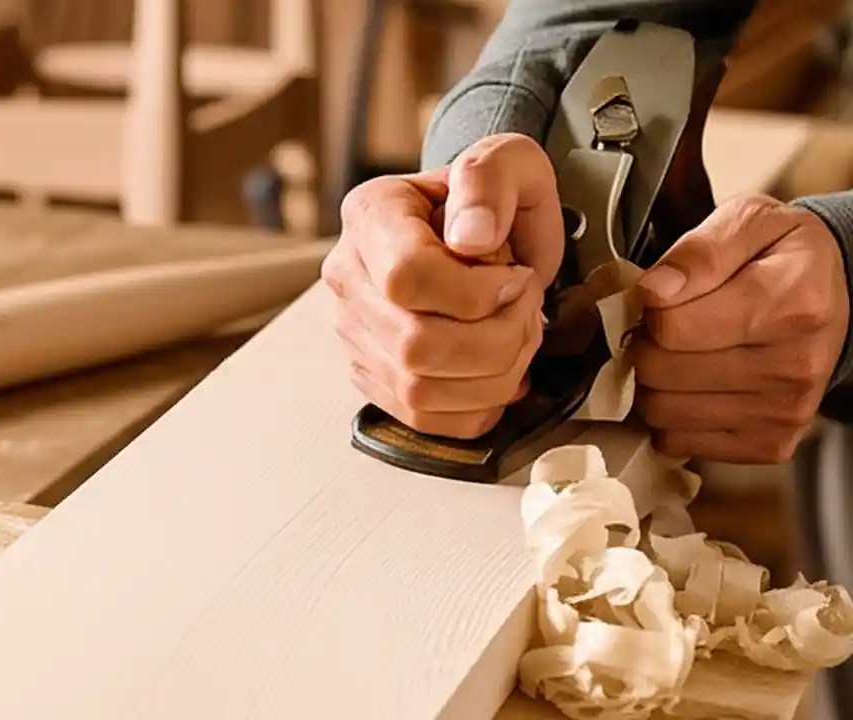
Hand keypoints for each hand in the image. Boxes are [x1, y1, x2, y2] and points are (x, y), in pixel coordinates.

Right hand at [322, 133, 563, 437]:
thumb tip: (472, 238)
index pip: (406, 276)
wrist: (476, 226)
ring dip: (494, 376)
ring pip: (420, 391)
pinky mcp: (373, 374)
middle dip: (496, 340)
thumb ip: (489, 181)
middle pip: (415, 345)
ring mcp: (355, 332)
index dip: (475, 292)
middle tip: (526, 311)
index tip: (515, 278)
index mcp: (370, 216)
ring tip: (517, 338)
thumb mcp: (507, 162)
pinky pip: (424, 419)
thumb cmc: (491, 198)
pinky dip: (477, 407)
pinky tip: (499, 373)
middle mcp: (348, 277)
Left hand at [634, 195, 849, 462]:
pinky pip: (679, 442)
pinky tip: (691, 388)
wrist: (832, 294)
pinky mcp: (770, 444)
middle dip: (644, 345)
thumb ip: (697, 252)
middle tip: (662, 327)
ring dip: (652, 384)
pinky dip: (671, 417)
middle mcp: (793, 365)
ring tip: (677, 355)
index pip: (671, 327)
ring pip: (662, 412)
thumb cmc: (782, 256)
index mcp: (790, 303)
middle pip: (660, 372)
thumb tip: (652, 292)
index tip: (657, 299)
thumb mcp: (747, 222)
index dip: (647, 309)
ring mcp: (784, 411)